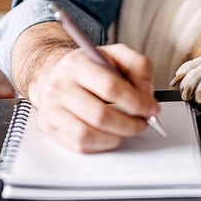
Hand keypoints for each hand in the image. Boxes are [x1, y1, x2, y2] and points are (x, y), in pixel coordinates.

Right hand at [12, 22, 159, 152]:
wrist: (53, 74)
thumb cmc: (88, 67)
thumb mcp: (115, 55)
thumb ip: (138, 66)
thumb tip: (147, 95)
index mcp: (77, 64)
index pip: (110, 87)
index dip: (136, 102)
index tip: (151, 109)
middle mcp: (60, 86)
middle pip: (100, 115)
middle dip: (129, 125)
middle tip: (142, 123)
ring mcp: (51, 109)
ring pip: (87, 135)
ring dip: (116, 138)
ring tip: (126, 130)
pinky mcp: (49, 127)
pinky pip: (78, 145)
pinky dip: (100, 145)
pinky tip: (110, 135)